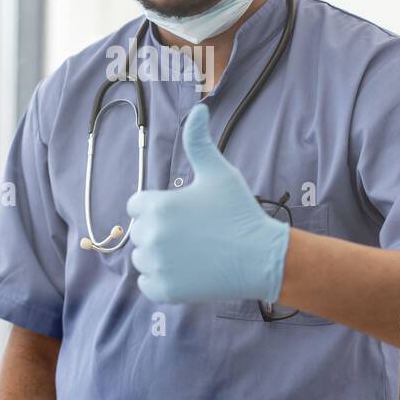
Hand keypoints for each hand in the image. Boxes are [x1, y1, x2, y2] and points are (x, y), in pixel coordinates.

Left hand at [125, 102, 289, 303]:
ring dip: (160, 257)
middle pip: (140, 232)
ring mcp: (156, 265)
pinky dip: (162, 281)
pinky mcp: (164, 291)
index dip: (159, 207)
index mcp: (156, 205)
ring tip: (192, 252)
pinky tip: (188, 272)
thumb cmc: (240, 212)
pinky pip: (147, 284)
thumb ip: (199, 142)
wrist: (262, 258)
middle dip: (160, 231)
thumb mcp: (219, 172)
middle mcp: (150, 235)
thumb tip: (198, 108)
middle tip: (194, 233)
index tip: (184, 212)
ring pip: (142, 259)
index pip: (137, 206)